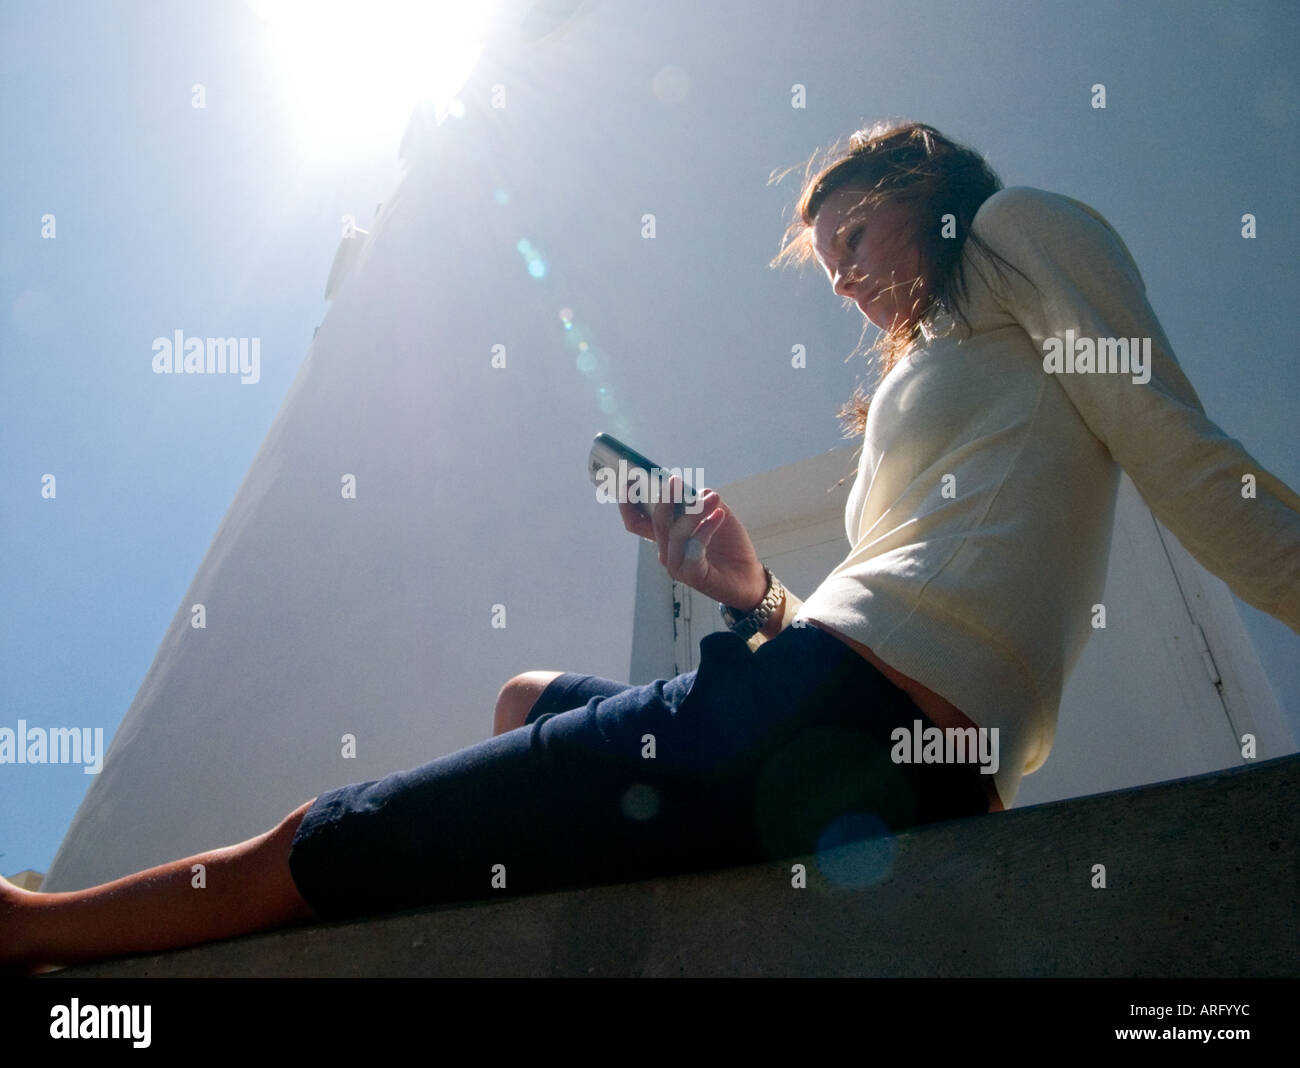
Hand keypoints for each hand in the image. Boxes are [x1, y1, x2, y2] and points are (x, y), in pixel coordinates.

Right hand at [617, 473, 767, 609]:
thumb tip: (694, 490)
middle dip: (665, 499)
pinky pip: (694, 548)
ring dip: (694, 512)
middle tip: (675, 481)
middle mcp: (666, 551)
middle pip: (657, 523)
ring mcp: (677, 566)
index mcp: (666, 536)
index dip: (627, 503)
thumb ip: (702, 501)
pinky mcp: (693, 576)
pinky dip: (706, 528)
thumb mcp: (716, 515)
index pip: (637, 522)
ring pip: (676, 533)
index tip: (628, 481)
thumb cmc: (729, 545)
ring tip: (713, 498)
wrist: (749, 575)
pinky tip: (719, 516)